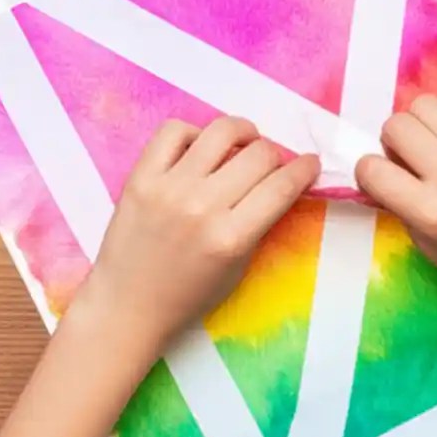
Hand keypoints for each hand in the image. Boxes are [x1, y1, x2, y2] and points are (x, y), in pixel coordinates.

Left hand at [74, 117, 319, 349]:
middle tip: (271, 165)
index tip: (309, 164)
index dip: (304, 169)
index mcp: (232, 238)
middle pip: (259, 154)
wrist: (127, 305)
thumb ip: (262, 223)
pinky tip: (200, 150)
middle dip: (276, 156)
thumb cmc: (189, 295)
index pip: (282, 186)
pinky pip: (174, 131)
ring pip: (221, 131)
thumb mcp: (239, 267)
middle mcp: (202, 206)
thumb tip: (283, 181)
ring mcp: (169, 188)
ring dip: (243, 132)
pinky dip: (195, 134)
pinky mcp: (140, 177)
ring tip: (243, 143)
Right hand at [355, 94, 436, 312]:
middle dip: (393, 141)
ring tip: (435, 144)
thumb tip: (379, 170)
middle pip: (398, 125)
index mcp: (430, 213)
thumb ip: (400, 205)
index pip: (373, 169)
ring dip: (421, 123)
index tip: (381, 179)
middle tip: (409, 158)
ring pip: (427, 105)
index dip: (368, 172)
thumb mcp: (427, 246)